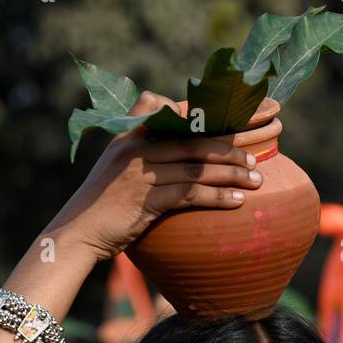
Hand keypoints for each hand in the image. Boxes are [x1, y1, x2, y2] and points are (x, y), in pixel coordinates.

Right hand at [47, 92, 262, 262]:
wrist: (76, 234)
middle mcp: (137, 145)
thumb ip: (149, 150)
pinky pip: (189, 194)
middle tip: (266, 142)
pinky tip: (239, 202)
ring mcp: (140, 171)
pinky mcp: (144, 199)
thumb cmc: (105, 205)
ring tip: (259, 177)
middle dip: (236, 139)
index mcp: (133, 132)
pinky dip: (217, 197)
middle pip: (197, 136)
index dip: (220, 109)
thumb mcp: (121, 167)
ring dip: (233, 170)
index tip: (254, 107)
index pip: (184, 112)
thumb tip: (184, 145)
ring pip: (197, 165)